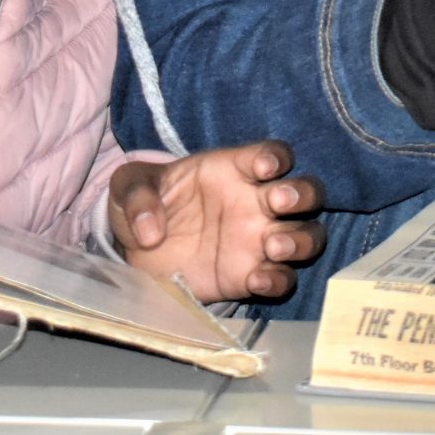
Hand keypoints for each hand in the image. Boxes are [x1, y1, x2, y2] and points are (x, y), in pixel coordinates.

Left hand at [109, 141, 324, 302]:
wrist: (138, 254)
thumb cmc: (143, 206)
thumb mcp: (128, 188)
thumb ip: (136, 197)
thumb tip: (150, 229)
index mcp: (233, 170)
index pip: (271, 154)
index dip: (276, 157)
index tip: (264, 168)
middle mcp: (256, 203)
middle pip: (306, 191)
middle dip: (301, 194)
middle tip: (279, 202)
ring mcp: (258, 241)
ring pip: (307, 235)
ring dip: (300, 238)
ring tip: (273, 246)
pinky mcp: (251, 276)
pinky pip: (282, 279)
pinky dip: (277, 280)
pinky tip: (256, 280)